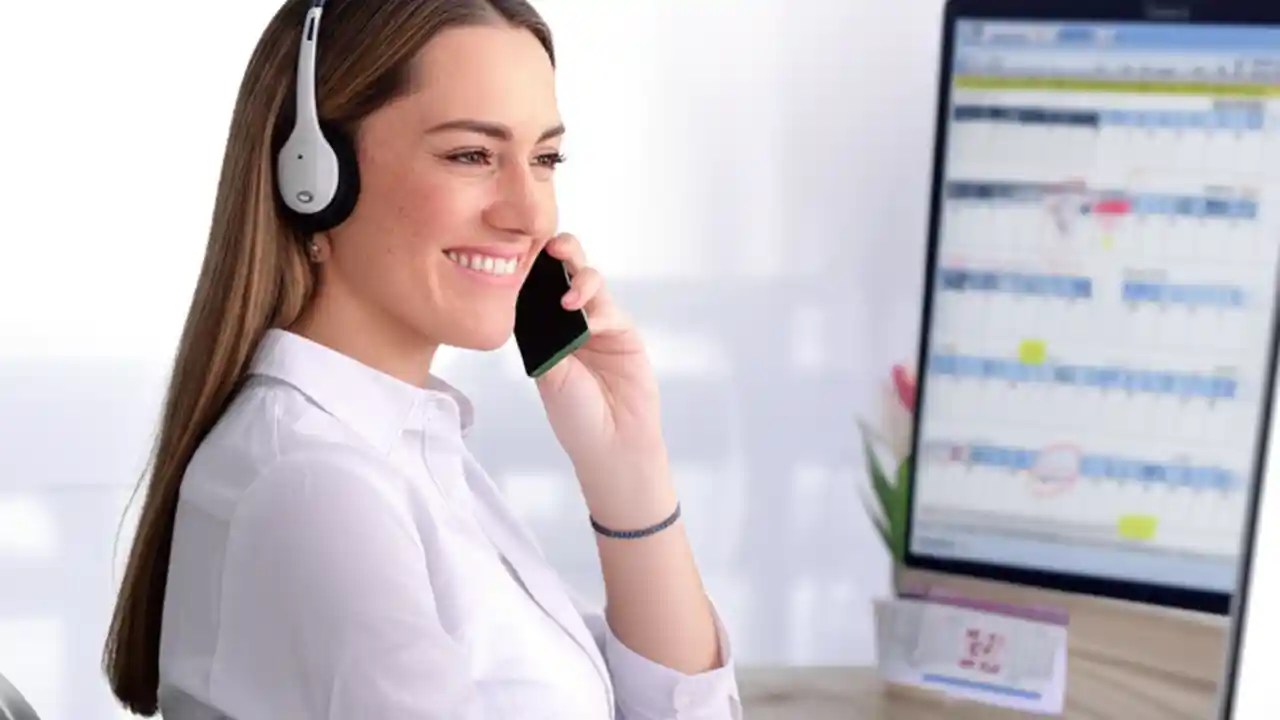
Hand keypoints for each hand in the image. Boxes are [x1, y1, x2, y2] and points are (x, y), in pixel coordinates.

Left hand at [533, 233, 668, 502]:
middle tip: (550, 247)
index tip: (518, 252)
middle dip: (559, 253)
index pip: (536, 286)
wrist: (611, 444)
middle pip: (565, 272)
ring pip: (589, 282)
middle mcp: (570, 321)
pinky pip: (610, 308)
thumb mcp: (548, 374)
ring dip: (579, 277)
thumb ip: (544, 335)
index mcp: (544, 329)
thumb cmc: (574, 416)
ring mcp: (598, 323)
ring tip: (569, 298)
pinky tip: (588, 322)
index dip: (530, 267)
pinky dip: (598, 309)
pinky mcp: (624, 332)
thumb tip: (533, 297)